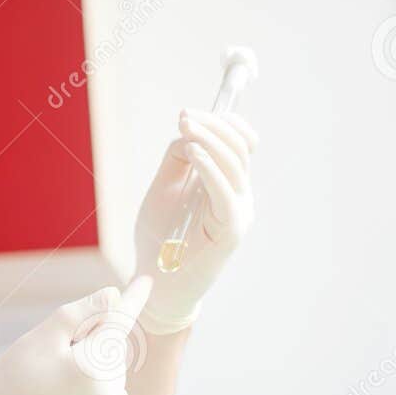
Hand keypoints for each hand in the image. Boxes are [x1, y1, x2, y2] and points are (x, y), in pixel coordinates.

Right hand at [0, 278, 151, 394]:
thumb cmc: (10, 388)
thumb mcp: (37, 341)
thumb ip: (79, 314)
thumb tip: (113, 297)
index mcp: (94, 366)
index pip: (119, 321)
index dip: (132, 299)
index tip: (147, 280)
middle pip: (109, 350)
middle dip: (88, 345)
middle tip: (48, 362)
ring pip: (110, 377)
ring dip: (91, 371)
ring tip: (50, 388)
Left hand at [133, 109, 257, 333]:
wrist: (155, 281)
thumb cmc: (160, 237)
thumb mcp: (163, 189)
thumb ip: (176, 161)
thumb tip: (187, 132)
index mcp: (226, 184)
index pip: (240, 143)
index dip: (222, 123)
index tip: (188, 113)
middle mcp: (239, 196)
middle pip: (239, 149)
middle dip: (213, 126)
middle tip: (185, 117)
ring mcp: (239, 212)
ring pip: (235, 165)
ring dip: (210, 141)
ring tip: (186, 131)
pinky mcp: (232, 230)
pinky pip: (227, 193)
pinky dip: (211, 170)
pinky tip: (194, 154)